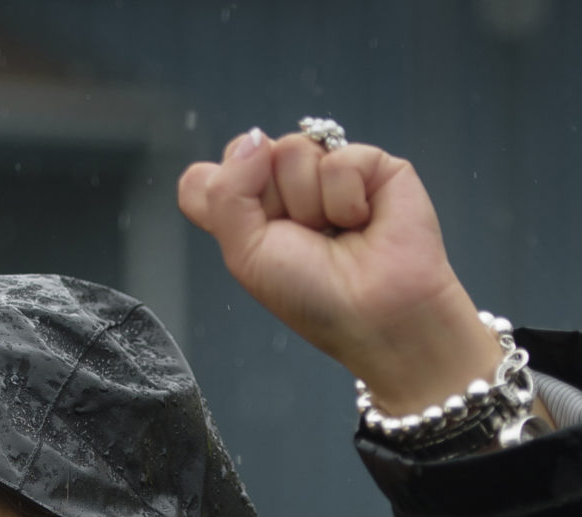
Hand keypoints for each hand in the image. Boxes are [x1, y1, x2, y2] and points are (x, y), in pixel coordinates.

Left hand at [177, 127, 503, 416]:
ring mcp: (325, 171)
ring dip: (311, 204)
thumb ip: (227, 192)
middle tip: (302, 238)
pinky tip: (363, 222)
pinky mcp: (371, 165)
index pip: (203, 177)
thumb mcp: (245, 254)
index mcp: (246, 212)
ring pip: (292, 149)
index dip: (219, 194)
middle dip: (270, 202)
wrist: (377, 314)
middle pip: (247, 151)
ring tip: (336, 233)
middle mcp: (282, 187)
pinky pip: (340, 156)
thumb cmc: (312, 296)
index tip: (250, 232)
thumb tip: (255, 137)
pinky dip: (347, 198)